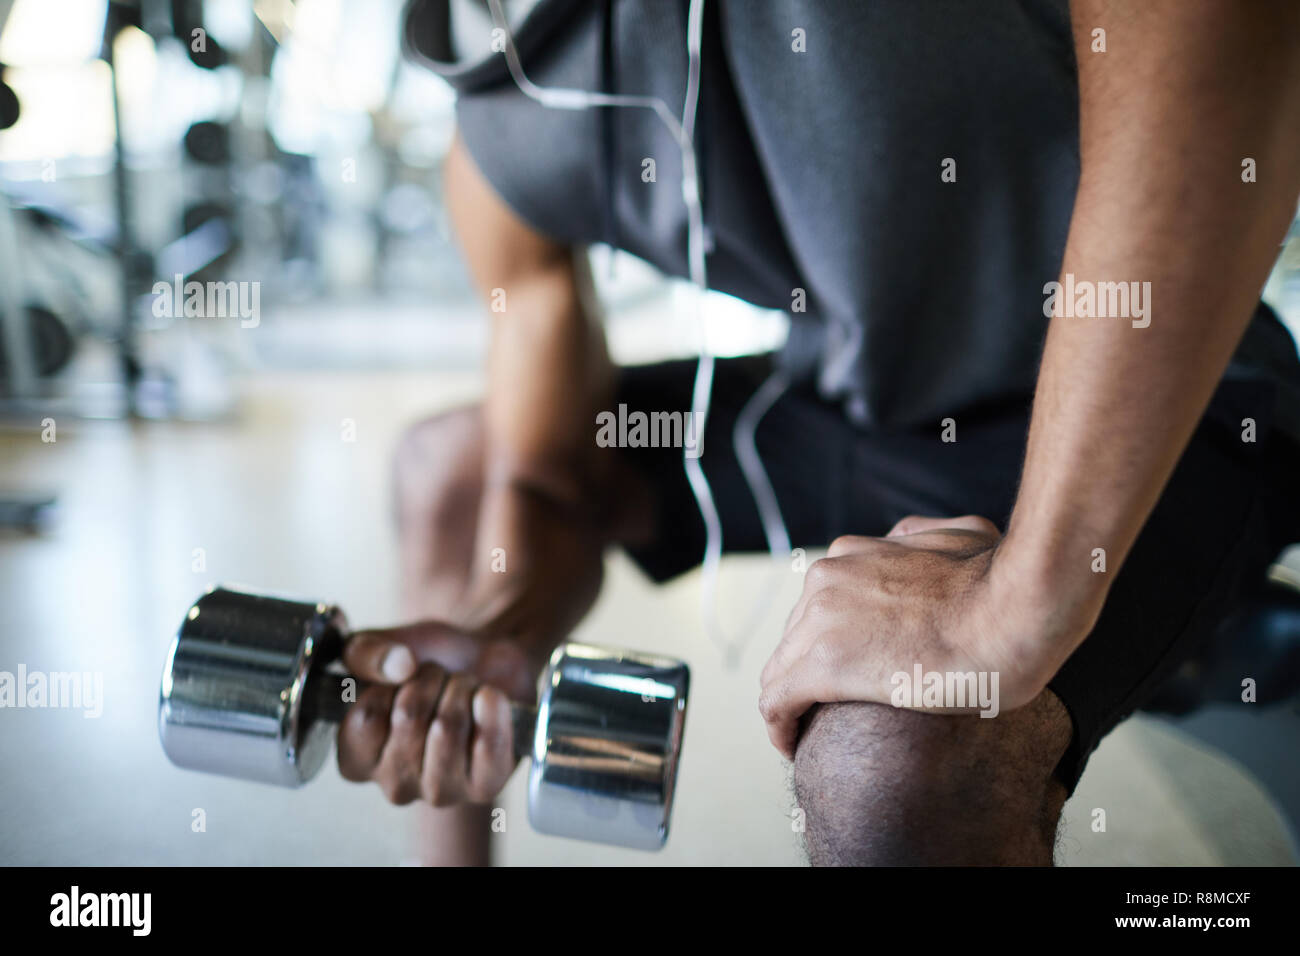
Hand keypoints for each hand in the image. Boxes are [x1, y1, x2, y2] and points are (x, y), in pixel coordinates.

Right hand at [335, 620, 534, 805]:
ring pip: (447, 726)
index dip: (390, 683)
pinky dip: (493, 706)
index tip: (402, 679)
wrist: (483, 663)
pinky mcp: (484, 787)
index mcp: (357, 760)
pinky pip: (488, 742)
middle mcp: (394, 786)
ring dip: (461, 688)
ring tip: (463, 690)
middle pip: (409, 716)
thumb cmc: (423, 666)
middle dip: (431, 678)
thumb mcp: (381, 648)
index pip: (366, 716)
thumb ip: (364, 653)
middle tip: (440, 679)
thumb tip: (398, 666)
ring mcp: (440, 792)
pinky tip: (489, 699)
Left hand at [758, 514, 1080, 759]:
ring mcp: (820, 621)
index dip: (824, 642)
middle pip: (795, 638)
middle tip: (827, 709)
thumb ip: (922, 536)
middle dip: (806, 673)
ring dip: (793, 703)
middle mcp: (826, 580)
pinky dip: (779, 728)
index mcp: (852, 555)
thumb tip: (902, 538)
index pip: (817, 605)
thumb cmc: (1002, 583)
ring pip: (781, 670)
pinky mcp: (824, 666)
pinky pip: (776, 703)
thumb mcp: (960, 534)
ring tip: (808, 734)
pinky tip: (791, 747)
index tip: (844, 671)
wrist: (1015, 611)